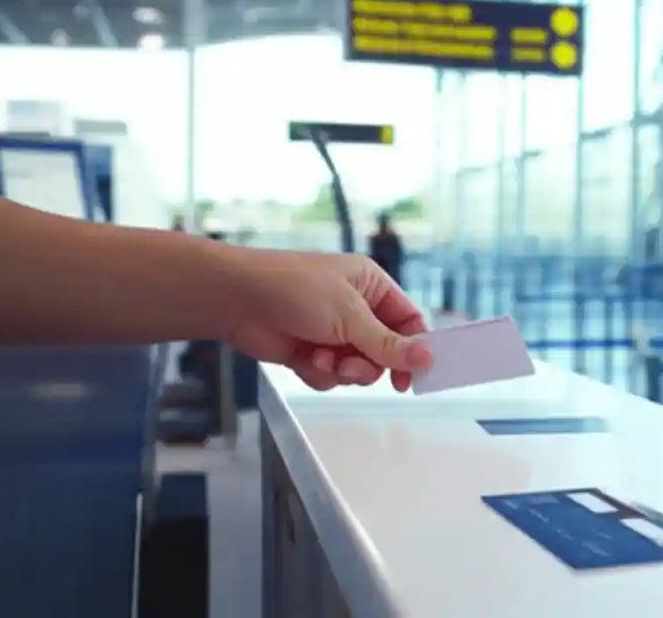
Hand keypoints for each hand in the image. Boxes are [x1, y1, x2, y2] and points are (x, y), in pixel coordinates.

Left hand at [223, 249, 432, 390]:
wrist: (235, 299)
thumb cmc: (292, 289)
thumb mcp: (349, 316)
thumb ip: (388, 344)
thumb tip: (428, 358)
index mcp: (371, 286)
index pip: (409, 321)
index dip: (416, 348)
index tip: (416, 374)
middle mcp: (356, 309)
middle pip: (386, 351)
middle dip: (370, 364)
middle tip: (353, 367)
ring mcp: (333, 332)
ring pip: (359, 368)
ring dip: (342, 370)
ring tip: (321, 358)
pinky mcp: (311, 352)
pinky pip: (331, 376)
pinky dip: (319, 372)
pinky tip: (304, 357)